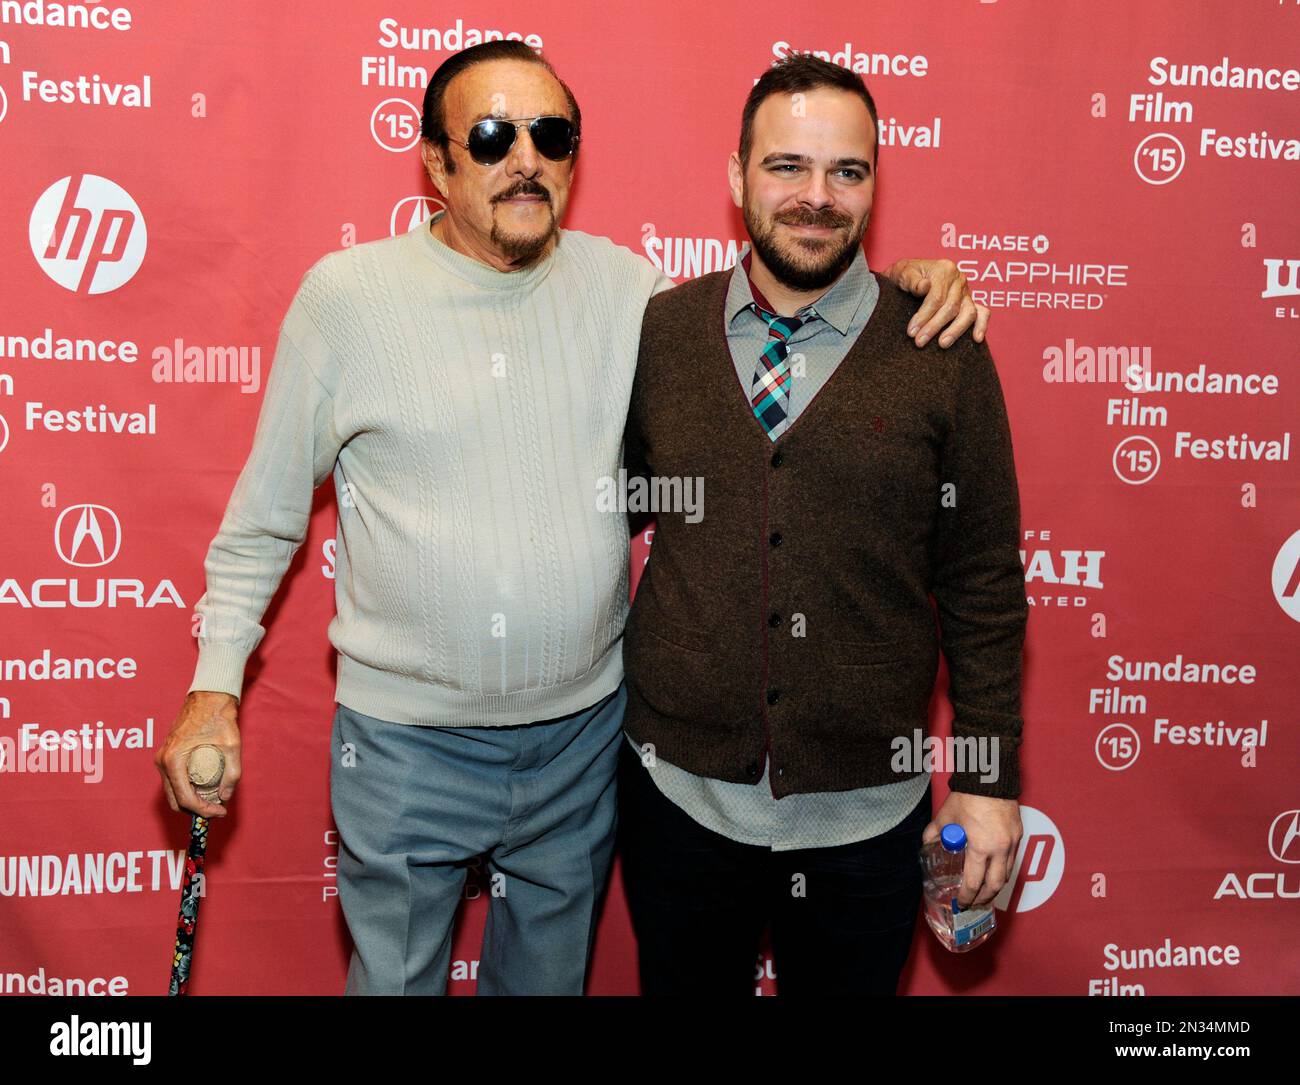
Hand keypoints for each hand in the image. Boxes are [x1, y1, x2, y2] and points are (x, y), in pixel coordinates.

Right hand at [155, 691, 241, 817]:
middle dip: (196, 809)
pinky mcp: (167, 755)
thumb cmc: (219, 716)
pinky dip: (187, 789)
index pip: (185, 798)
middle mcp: (163, 761)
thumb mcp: (232, 745)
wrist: (209, 695)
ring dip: (191, 800)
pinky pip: (174, 780)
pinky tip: (206, 788)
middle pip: (175, 799)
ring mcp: (162, 758)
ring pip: (173, 791)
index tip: (221, 811)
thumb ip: (232, 773)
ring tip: (214, 800)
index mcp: (174, 760)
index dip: (203, 810)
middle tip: (218, 809)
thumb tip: (225, 796)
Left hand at [882, 258, 989, 347]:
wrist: (908, 275)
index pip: (937, 297)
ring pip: (968, 313)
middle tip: (919, 342)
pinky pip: (982, 313)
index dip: (924, 316)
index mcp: (945, 269)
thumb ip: (912, 280)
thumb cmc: (904, 275)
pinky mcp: (969, 303)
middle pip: (951, 307)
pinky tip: (976, 339)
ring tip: (942, 344)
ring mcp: (966, 292)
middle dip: (934, 327)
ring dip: (955, 331)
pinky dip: (981, 325)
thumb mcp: (903, 273)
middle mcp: (959, 280)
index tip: (911, 332)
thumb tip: (924, 287)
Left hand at [922, 792, 1020, 909]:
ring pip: (1007, 874)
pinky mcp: (1019, 834)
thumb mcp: (945, 817)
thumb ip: (934, 833)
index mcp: (980, 848)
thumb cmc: (967, 798)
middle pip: (995, 885)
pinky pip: (1013, 860)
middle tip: (975, 903)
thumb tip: (928, 844)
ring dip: (996, 886)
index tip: (961, 902)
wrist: (989, 778)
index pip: (974, 882)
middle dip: (984, 898)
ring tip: (985, 892)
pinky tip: (995, 871)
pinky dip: (1004, 870)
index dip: (966, 896)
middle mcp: (1000, 849)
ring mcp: (1013, 843)